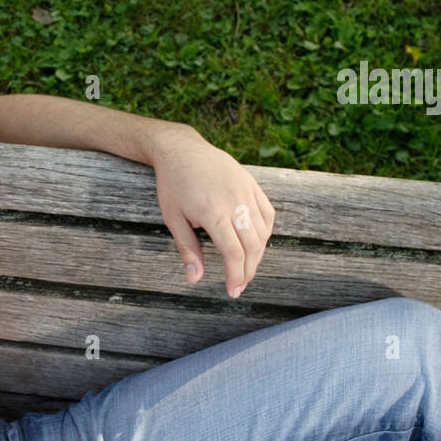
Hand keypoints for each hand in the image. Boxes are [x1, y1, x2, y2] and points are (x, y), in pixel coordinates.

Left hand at [146, 124, 275, 297]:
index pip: (234, 254)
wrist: (181, 150)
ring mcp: (246, 191)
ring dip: (257, 254)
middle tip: (239, 286)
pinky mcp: (252, 184)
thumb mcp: (173, 218)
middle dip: (248, 271)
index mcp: (213, 213)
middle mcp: (235, 202)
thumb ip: (187, 249)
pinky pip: (267, 214)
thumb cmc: (173, 185)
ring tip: (246, 268)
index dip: (235, 276)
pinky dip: (265, 232)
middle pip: (252, 246)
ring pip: (263, 232)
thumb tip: (194, 279)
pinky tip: (256, 244)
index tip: (232, 291)